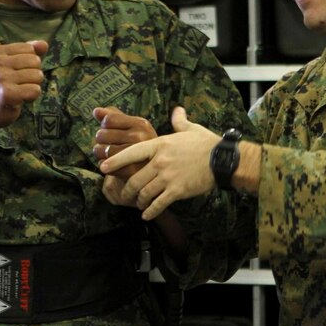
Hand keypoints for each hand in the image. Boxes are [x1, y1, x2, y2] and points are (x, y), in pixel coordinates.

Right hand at [0, 40, 47, 134]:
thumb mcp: (8, 63)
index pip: (30, 49)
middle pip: (36, 61)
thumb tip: (45, 44)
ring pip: (38, 76)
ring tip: (19, 91)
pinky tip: (20, 99)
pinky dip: (32, 96)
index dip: (28, 63)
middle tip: (18, 83)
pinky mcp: (8, 93)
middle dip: (33, 74)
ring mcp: (1, 78)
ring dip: (33, 86)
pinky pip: (35, 90)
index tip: (15, 72)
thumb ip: (27, 52)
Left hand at [92, 106, 156, 179]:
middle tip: (108, 143)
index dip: (104, 124)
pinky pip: (103, 165)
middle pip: (102, 134)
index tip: (110, 129)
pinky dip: (103, 165)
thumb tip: (96, 111)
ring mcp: (135, 156)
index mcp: (141, 124)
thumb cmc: (139, 143)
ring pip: (101, 150)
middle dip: (100, 139)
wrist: (153, 169)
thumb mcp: (131, 125)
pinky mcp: (130, 171)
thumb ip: (113, 115)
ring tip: (107, 153)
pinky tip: (112, 164)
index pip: (108, 119)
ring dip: (99, 152)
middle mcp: (140, 138)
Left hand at [99, 106, 219, 219]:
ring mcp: (168, 177)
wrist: (222, 160)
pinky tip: (147, 215)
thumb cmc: (206, 144)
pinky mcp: (177, 191)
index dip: (115, 161)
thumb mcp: (190, 129)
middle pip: (134, 179)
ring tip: (138, 204)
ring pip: (144, 193)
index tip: (103, 167)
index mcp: (159, 144)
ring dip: (139, 201)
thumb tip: (177, 110)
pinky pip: (158, 204)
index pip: (131, 153)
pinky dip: (150, 211)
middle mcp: (160, 162)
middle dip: (126, 189)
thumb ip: (179, 121)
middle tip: (124, 194)